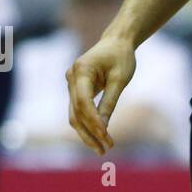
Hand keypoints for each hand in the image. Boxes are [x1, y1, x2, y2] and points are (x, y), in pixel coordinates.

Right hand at [66, 35, 136, 155]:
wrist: (116, 42)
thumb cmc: (121, 57)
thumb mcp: (120, 79)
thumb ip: (110, 101)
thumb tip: (103, 127)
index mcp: (81, 70)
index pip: (83, 102)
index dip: (93, 121)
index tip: (106, 136)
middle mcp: (71, 78)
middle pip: (76, 112)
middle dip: (90, 132)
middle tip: (105, 149)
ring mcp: (71, 84)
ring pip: (74, 115)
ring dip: (87, 132)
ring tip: (102, 148)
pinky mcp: (75, 90)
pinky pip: (79, 110)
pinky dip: (87, 124)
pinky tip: (98, 137)